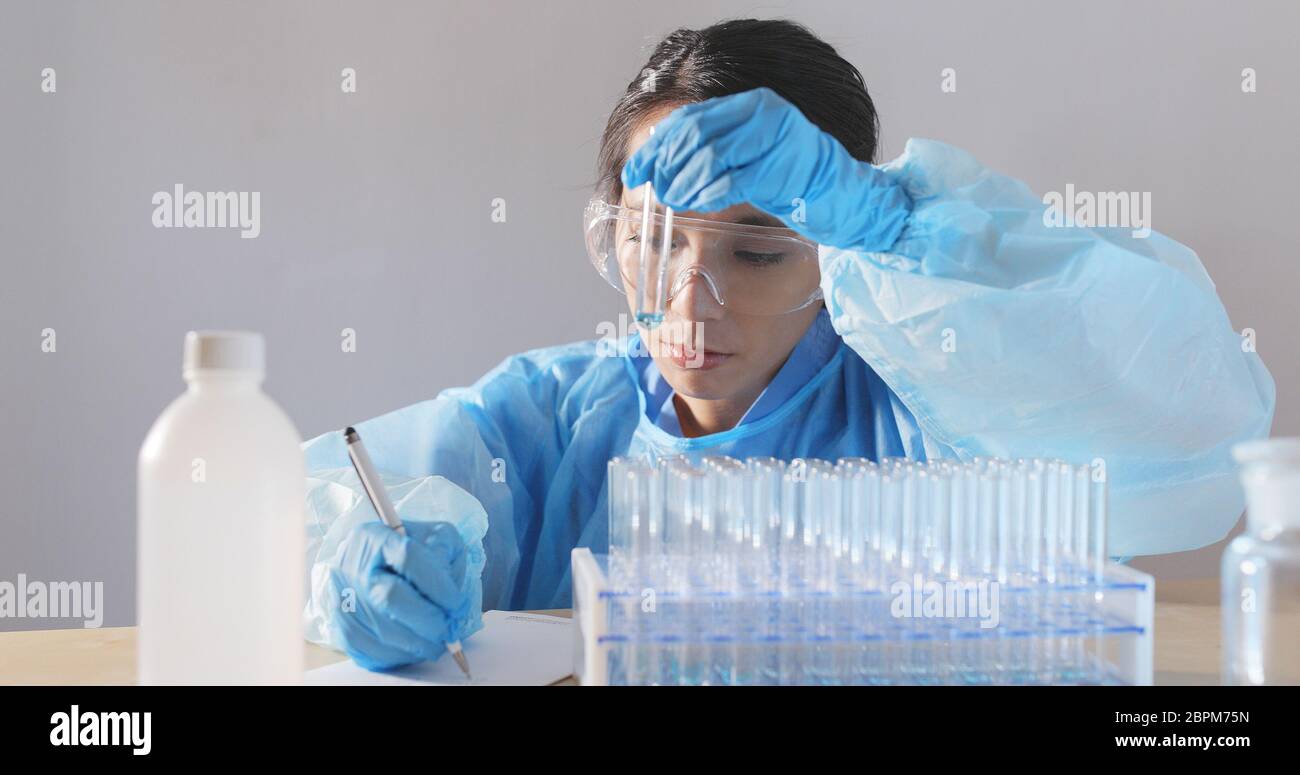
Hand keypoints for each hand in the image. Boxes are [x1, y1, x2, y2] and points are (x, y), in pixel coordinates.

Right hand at [324, 521, 469, 670]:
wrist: (382, 568)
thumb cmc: (416, 553)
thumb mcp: (438, 538)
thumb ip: (447, 552)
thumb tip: (447, 591)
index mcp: (374, 536)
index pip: (408, 557)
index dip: (437, 585)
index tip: (457, 602)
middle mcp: (350, 566)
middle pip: (390, 597)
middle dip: (429, 619)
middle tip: (450, 630)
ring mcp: (341, 599)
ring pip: (383, 629)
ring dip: (420, 642)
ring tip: (439, 640)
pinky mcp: (341, 629)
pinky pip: (372, 651)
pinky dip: (402, 655)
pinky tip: (417, 646)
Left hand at [621, 87, 911, 251]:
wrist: (846, 201)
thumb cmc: (793, 185)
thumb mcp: (746, 161)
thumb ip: (711, 155)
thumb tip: (656, 167)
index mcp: (750, 105)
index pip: (690, 119)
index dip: (657, 146)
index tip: (635, 172)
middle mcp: (763, 113)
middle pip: (696, 134)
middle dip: (667, 164)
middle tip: (655, 190)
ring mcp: (776, 138)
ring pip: (711, 154)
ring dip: (684, 181)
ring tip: (673, 200)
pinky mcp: (784, 168)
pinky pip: (734, 179)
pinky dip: (708, 193)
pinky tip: (695, 205)